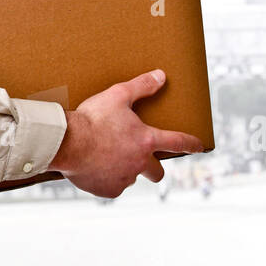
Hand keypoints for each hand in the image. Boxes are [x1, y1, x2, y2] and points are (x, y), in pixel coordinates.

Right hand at [48, 69, 204, 198]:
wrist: (67, 143)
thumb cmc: (92, 118)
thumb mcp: (117, 95)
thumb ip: (141, 86)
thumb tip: (161, 76)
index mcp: (146, 140)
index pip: (177, 142)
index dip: (190, 143)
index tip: (199, 145)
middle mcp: (140, 162)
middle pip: (157, 172)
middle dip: (153, 168)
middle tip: (139, 157)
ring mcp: (125, 178)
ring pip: (131, 177)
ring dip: (124, 169)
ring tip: (104, 156)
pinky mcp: (109, 190)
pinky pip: (113, 186)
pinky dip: (107, 178)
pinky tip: (94, 166)